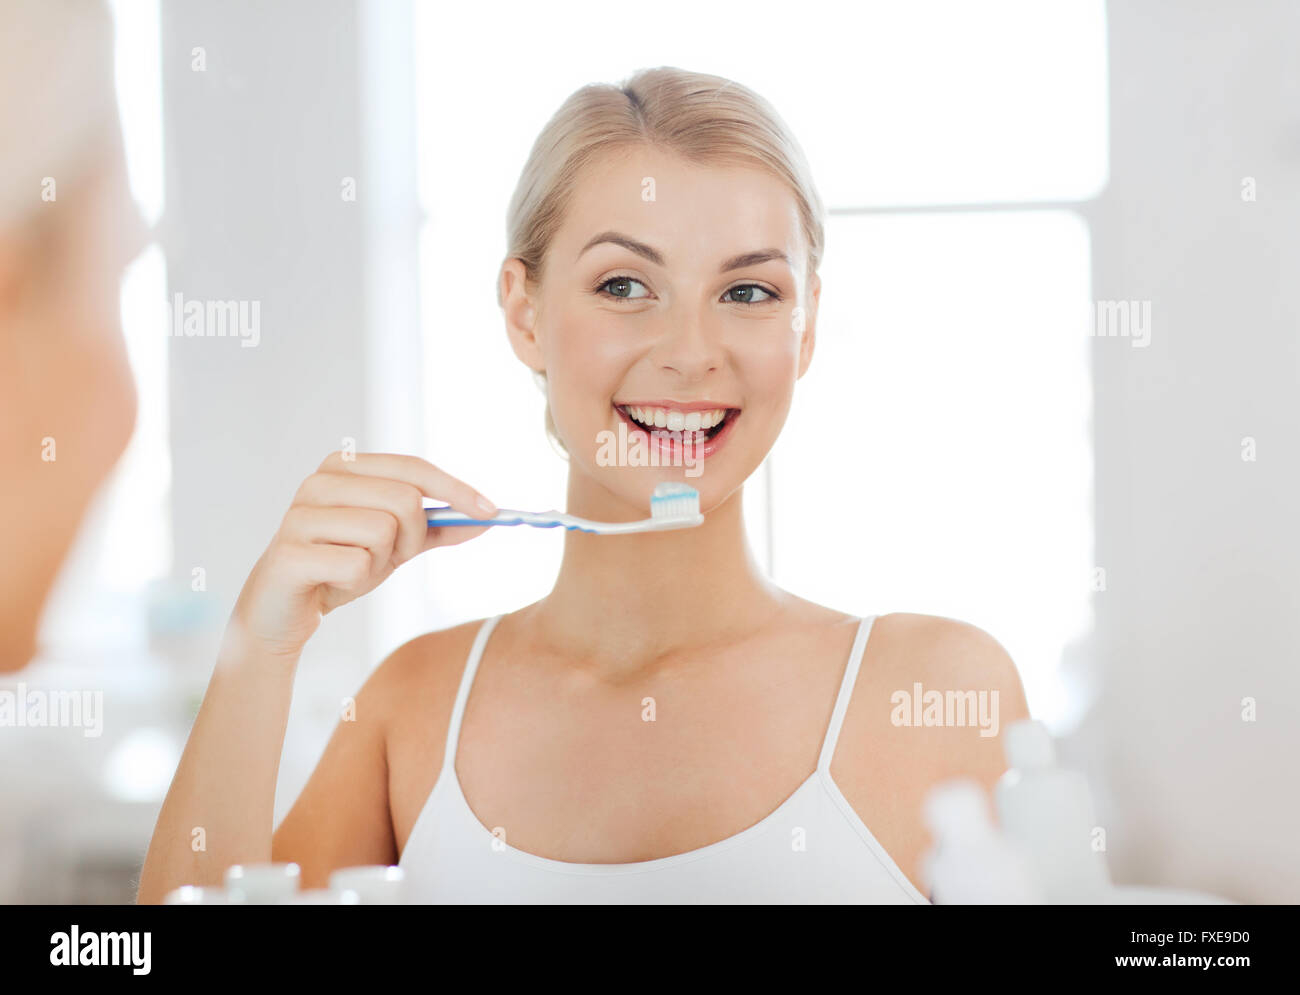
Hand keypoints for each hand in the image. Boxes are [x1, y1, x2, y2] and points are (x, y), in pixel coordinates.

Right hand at [228, 451, 496, 658]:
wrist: (281, 612)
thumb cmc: (339, 569)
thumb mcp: (395, 546)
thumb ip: (437, 529)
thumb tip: (487, 518)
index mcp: (344, 467)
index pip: (413, 469)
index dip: (456, 490)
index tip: (493, 512)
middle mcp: (320, 482)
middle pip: (404, 501)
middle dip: (412, 538)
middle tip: (390, 558)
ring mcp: (300, 515)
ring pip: (383, 532)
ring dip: (380, 562)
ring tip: (353, 569)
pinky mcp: (289, 553)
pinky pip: (357, 565)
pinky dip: (357, 582)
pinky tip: (332, 582)